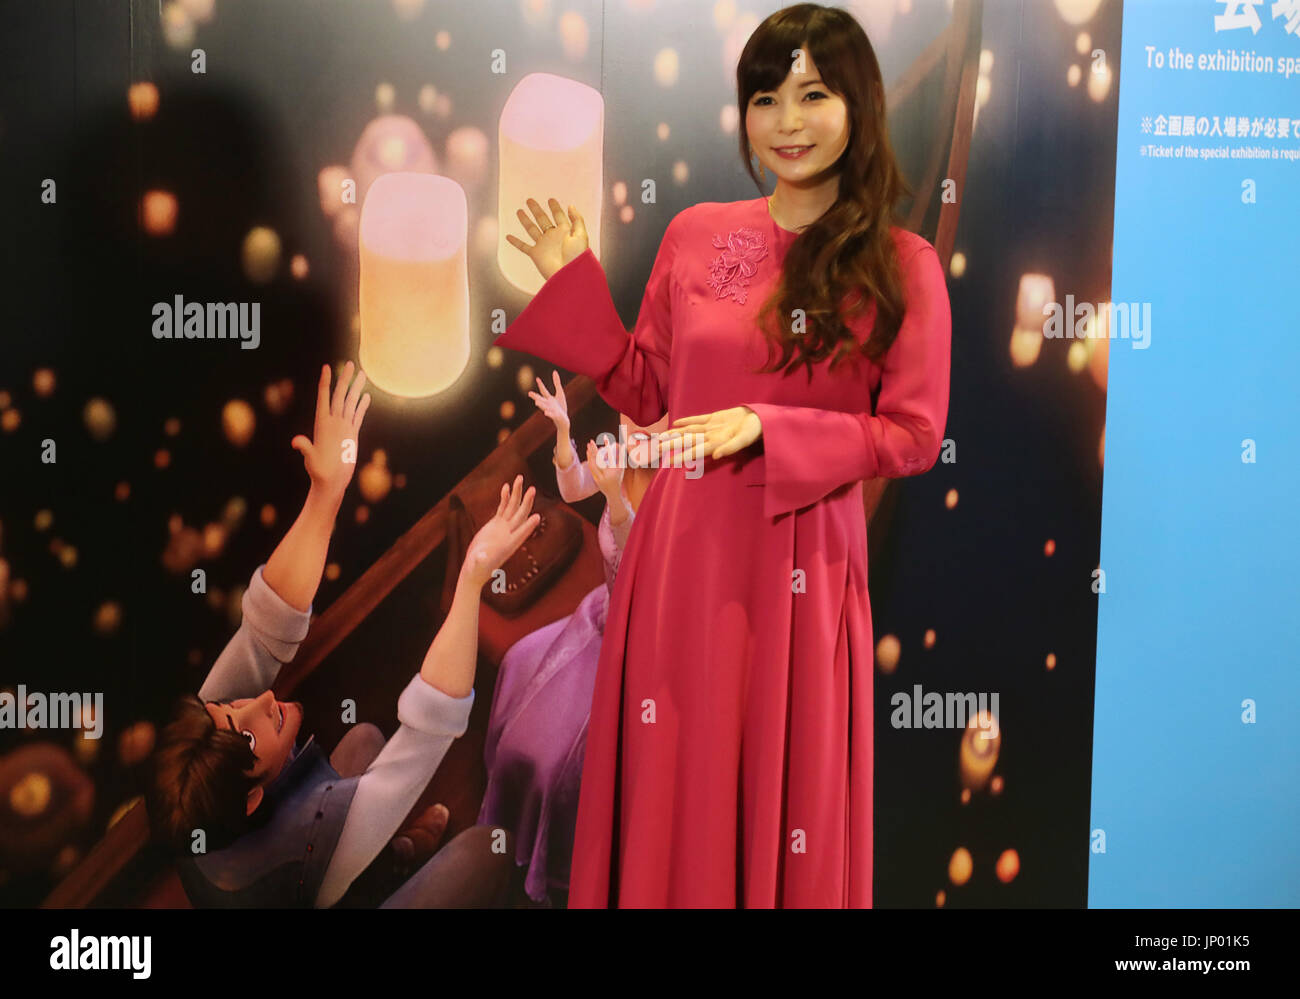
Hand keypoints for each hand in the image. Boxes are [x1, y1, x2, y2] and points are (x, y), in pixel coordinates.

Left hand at [292, 361, 371, 500]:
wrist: (331, 482)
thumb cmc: (319, 473)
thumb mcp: (311, 460)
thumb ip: (305, 448)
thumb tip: (295, 442)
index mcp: (322, 423)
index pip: (324, 398)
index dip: (325, 382)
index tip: (327, 367)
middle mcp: (333, 422)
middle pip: (340, 396)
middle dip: (345, 379)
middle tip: (350, 364)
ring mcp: (343, 427)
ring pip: (350, 403)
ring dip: (355, 388)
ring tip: (361, 374)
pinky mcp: (351, 434)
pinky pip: (357, 416)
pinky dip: (362, 405)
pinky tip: (366, 396)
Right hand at [460, 474, 540, 589]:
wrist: (476, 567)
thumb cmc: (477, 569)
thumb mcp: (478, 564)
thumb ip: (480, 559)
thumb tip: (481, 556)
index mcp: (508, 545)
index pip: (521, 534)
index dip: (528, 526)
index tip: (537, 517)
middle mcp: (509, 534)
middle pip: (520, 516)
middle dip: (526, 502)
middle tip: (533, 489)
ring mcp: (504, 527)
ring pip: (513, 507)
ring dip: (517, 494)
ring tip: (520, 479)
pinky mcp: (496, 524)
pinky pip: (503, 508)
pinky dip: (505, 498)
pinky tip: (507, 487)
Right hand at [504, 198, 589, 280]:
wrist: (569, 274)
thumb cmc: (578, 257)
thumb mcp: (581, 235)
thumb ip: (577, 220)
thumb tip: (570, 206)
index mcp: (564, 231)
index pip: (559, 216)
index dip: (555, 207)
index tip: (551, 199)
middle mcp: (552, 237)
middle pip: (542, 219)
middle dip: (536, 209)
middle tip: (529, 200)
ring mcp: (543, 245)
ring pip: (531, 229)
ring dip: (525, 220)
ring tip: (519, 210)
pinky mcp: (536, 254)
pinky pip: (523, 246)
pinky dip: (515, 242)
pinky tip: (508, 236)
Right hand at [528, 370, 569, 434]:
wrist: (563, 420)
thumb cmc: (561, 407)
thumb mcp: (560, 393)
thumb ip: (556, 383)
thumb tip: (554, 371)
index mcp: (548, 399)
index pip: (543, 391)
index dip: (541, 385)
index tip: (537, 378)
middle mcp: (548, 405)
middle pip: (541, 400)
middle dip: (536, 396)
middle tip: (529, 393)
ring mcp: (551, 410)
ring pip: (544, 407)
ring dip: (541, 405)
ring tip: (536, 402)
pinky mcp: (556, 416)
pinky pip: (552, 415)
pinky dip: (549, 414)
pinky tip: (546, 413)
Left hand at [587, 438, 623, 498]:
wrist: (613, 492)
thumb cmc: (618, 477)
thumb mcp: (621, 467)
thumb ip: (620, 456)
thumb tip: (620, 444)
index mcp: (615, 470)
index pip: (610, 456)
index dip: (606, 447)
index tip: (604, 438)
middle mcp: (608, 475)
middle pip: (598, 460)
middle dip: (594, 450)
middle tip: (591, 441)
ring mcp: (601, 478)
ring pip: (593, 464)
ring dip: (590, 455)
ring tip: (588, 446)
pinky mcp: (596, 480)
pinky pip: (591, 469)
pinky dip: (590, 460)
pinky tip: (588, 454)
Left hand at [664, 406, 762, 461]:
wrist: (762, 418)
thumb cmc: (756, 431)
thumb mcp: (745, 440)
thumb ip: (730, 448)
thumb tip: (716, 456)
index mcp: (716, 443)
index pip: (694, 451)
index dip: (681, 456)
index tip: (668, 462)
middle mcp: (711, 437)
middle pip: (687, 441)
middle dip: (672, 445)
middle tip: (656, 449)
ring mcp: (711, 427)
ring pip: (689, 432)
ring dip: (675, 435)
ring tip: (661, 438)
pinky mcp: (715, 418)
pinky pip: (698, 420)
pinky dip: (687, 421)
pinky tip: (676, 423)